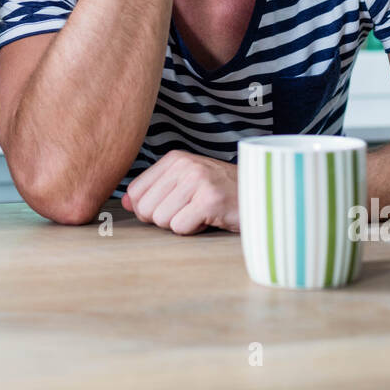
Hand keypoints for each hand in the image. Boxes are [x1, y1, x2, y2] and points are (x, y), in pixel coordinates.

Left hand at [122, 150, 239, 234]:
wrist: (264, 196)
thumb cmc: (222, 193)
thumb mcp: (186, 183)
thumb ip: (155, 190)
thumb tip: (126, 202)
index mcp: (175, 159)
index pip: (135, 193)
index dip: (149, 209)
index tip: (173, 206)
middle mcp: (184, 165)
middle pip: (146, 209)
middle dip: (166, 218)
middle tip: (191, 210)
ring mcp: (198, 180)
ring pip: (162, 220)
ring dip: (183, 224)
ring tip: (203, 212)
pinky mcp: (210, 200)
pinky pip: (180, 227)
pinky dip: (195, 230)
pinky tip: (211, 217)